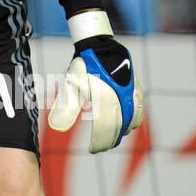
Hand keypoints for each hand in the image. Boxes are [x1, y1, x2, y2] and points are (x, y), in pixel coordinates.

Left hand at [48, 31, 144, 153]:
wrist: (99, 45)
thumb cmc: (82, 67)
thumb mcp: (70, 86)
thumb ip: (66, 108)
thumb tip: (56, 128)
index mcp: (106, 97)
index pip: (105, 128)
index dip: (100, 142)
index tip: (92, 150)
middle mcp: (123, 97)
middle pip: (119, 127)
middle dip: (110, 140)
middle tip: (100, 148)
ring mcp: (133, 93)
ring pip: (133, 121)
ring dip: (122, 132)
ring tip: (111, 138)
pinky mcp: (138, 89)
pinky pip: (139, 111)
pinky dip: (132, 121)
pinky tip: (123, 124)